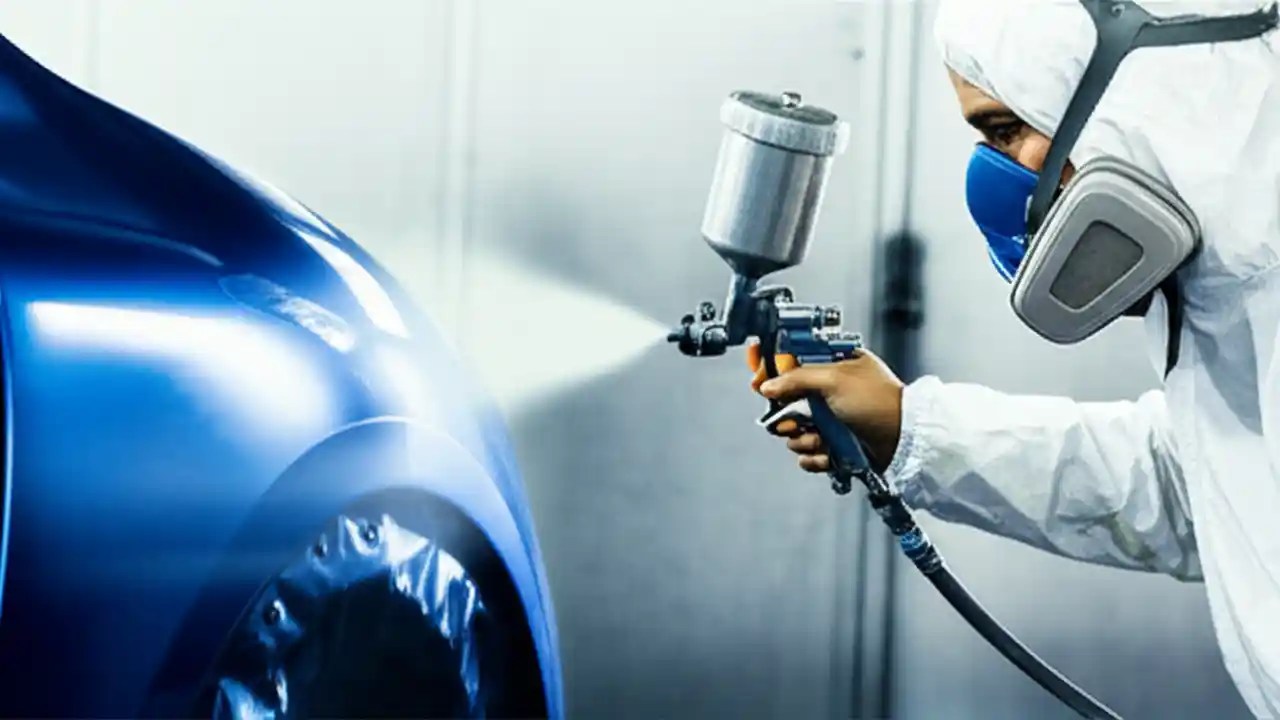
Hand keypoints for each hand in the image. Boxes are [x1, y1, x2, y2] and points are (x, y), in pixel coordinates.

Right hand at [747, 344, 904, 473]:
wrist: (905, 440)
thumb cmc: (877, 401)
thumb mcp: (835, 378)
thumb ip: (797, 378)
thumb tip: (768, 386)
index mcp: (832, 365)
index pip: (790, 361)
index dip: (770, 369)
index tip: (757, 380)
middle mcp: (829, 391)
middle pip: (786, 402)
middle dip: (785, 416)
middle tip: (791, 422)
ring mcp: (831, 420)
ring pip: (794, 431)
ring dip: (803, 439)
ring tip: (821, 440)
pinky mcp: (834, 445)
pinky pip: (807, 452)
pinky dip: (815, 457)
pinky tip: (828, 455)